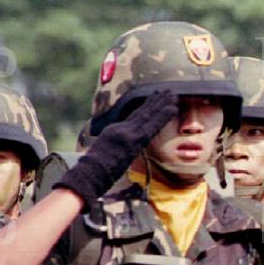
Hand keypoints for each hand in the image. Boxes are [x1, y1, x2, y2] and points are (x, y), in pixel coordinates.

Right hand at [53, 91, 178, 208]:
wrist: (90, 172)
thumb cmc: (94, 170)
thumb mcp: (103, 154)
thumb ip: (116, 147)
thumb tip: (125, 149)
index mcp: (115, 131)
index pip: (134, 117)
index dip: (146, 107)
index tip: (156, 98)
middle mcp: (122, 129)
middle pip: (143, 113)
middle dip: (156, 101)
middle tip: (168, 91)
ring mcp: (129, 133)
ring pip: (149, 115)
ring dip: (162, 104)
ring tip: (173, 95)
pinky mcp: (134, 139)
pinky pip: (152, 126)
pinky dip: (163, 116)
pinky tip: (172, 109)